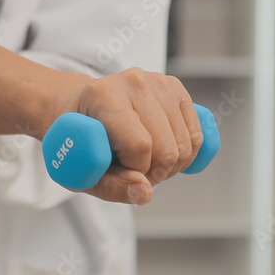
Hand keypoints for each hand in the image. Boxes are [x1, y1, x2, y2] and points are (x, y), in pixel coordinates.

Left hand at [49, 68, 204, 205]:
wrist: (80, 111)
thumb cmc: (76, 143)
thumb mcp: (80, 172)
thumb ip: (112, 187)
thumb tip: (145, 193)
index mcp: (103, 95)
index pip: (140, 145)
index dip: (135, 172)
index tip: (119, 173)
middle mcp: (134, 81)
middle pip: (167, 148)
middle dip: (154, 173)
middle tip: (132, 171)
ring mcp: (159, 82)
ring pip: (187, 146)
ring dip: (169, 166)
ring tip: (143, 160)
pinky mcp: (176, 89)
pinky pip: (198, 137)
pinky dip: (185, 156)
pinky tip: (161, 152)